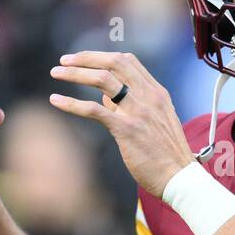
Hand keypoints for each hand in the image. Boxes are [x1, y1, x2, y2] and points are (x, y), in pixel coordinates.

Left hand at [49, 51, 193, 197]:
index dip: (101, 56)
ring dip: (75, 73)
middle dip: (86, 57)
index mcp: (156, 92)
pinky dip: (71, 103)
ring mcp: (138, 111)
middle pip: (114, 62)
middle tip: (64, 61)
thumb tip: (105, 98)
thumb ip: (134, 106)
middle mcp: (148, 96)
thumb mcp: (157, 122)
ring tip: (55, 73)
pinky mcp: (127, 130)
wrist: (180, 178)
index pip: (128, 61)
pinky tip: (56, 100)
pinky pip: (94, 110)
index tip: (82, 59)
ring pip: (103, 80)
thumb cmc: (167, 155)